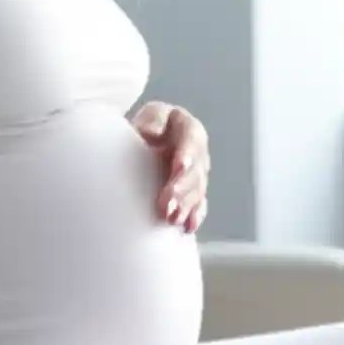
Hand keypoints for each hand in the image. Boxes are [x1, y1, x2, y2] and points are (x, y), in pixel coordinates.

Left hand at [130, 101, 210, 234]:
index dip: (187, 154)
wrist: (145, 138)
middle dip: (181, 189)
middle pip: (195, 170)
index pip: (191, 139)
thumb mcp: (150, 116)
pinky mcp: (193, 191)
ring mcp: (197, 172)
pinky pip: (198, 205)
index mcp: (188, 127)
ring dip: (185, 206)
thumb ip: (152, 121)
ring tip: (171, 220)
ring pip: (196, 191)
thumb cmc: (146, 124)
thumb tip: (149, 134)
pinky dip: (193, 217)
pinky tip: (186, 228)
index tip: (178, 167)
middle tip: (166, 206)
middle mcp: (197, 152)